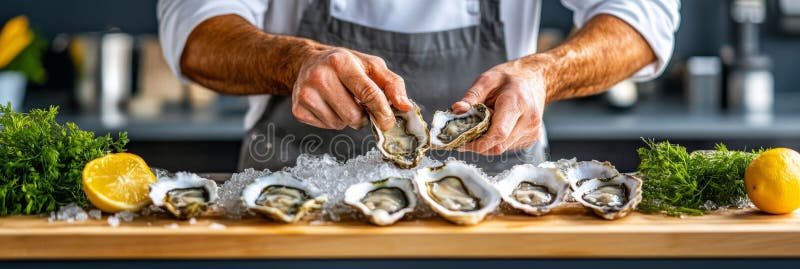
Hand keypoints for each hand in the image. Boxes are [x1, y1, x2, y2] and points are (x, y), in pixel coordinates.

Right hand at [292, 47, 411, 130]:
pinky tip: (330, 105)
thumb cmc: (345, 65)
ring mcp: (306, 93)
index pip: (369, 93)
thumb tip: (405, 106)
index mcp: (341, 62)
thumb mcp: (371, 66)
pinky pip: (326, 127)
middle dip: (363, 116)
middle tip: (360, 105)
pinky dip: (333, 121)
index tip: (388, 121)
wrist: (307, 62)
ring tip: (342, 101)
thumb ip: (392, 84)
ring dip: (347, 118)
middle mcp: (320, 76)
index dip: (382, 112)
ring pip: (339, 124)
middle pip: (353, 115)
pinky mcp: (298, 109)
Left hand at [451, 60, 545, 154]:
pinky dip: (496, 141)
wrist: (535, 79)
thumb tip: (457, 110)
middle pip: (499, 145)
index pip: (499, 133)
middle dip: (478, 143)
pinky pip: (508, 147)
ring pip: (502, 148)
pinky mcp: (532, 138)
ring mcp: (532, 131)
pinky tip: (495, 127)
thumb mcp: (487, 80)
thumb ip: (472, 96)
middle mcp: (529, 120)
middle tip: (464, 136)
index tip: (461, 143)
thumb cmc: (509, 78)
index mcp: (517, 103)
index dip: (478, 143)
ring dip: (487, 142)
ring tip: (483, 124)